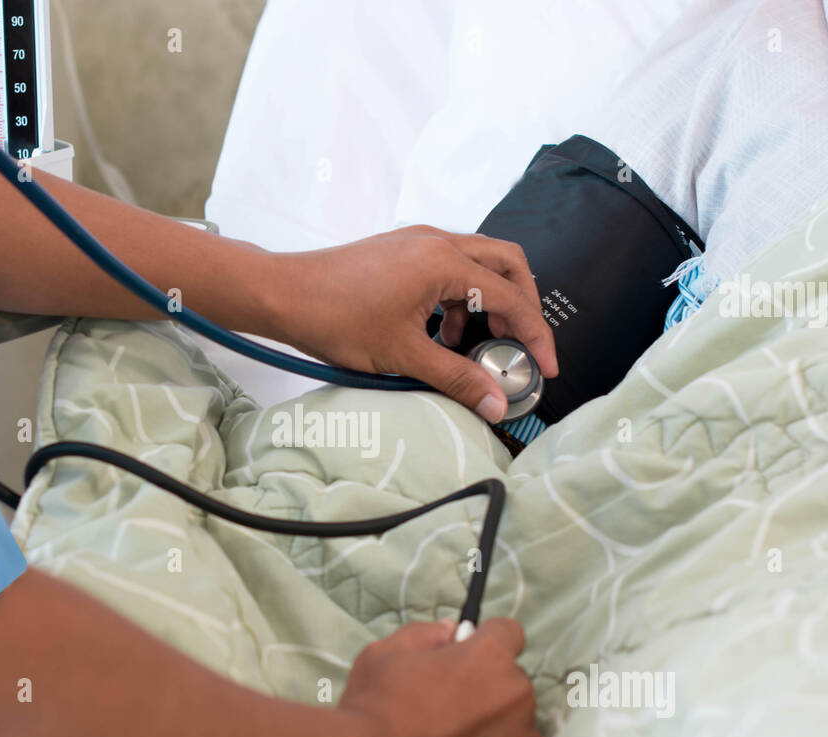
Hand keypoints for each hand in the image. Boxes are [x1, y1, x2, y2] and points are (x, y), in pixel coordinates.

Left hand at [252, 226, 558, 422]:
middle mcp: (437, 241)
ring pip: (479, 263)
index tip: (544, 365)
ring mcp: (419, 242)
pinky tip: (439, 335)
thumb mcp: (402, 356)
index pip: (512, 296)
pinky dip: (458, 299)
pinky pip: (449, 268)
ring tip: (470, 347)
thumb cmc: (334, 317)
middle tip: (520, 345)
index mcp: (444, 262)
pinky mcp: (402, 250)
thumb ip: (455, 379)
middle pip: (508, 263)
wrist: (283, 294)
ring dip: (487, 303)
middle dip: (522, 305)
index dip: (534, 334)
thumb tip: (495, 403)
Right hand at [339, 618, 543, 736]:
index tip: (470, 657)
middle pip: (513, 683)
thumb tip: (452, 631)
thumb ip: (426, 634)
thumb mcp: (385, 653)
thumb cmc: (374, 708)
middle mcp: (516, 694)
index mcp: (490, 656)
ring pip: (518, 728)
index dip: (486, 643)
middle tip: (450, 711)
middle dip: (489, 690)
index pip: (508, 633)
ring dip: (495, 732)